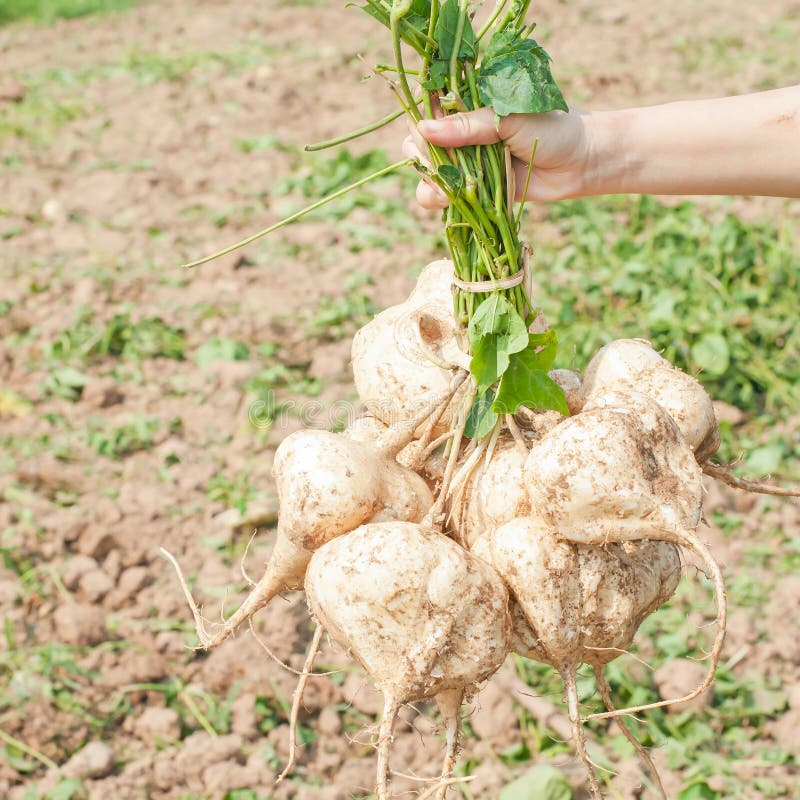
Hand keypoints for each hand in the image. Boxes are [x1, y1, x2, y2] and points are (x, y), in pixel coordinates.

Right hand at [403, 106, 593, 208]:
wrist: (581, 161)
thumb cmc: (552, 127)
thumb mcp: (508, 119)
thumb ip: (469, 126)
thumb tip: (424, 130)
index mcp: (468, 104)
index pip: (426, 108)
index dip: (421, 123)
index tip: (428, 134)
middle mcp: (462, 132)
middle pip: (419, 144)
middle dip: (423, 157)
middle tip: (441, 165)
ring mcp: (466, 162)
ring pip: (428, 173)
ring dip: (430, 182)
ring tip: (446, 188)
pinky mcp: (474, 189)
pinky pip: (444, 198)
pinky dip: (441, 201)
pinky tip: (451, 200)